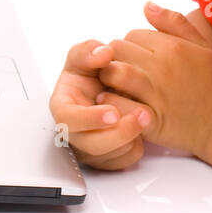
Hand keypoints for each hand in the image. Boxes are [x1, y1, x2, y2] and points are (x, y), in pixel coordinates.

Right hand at [49, 38, 152, 170]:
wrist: (104, 87)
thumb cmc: (88, 74)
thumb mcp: (83, 56)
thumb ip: (88, 50)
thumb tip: (103, 54)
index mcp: (64, 107)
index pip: (68, 120)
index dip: (90, 119)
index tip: (113, 111)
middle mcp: (74, 131)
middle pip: (91, 145)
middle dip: (119, 133)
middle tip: (143, 115)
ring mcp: (89, 147)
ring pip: (108, 157)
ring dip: (130, 139)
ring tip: (148, 116)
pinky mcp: (106, 157)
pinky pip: (122, 161)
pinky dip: (134, 148)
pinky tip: (141, 131)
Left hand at [94, 1, 211, 158]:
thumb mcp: (202, 46)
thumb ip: (174, 22)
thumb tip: (146, 5)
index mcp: (174, 47)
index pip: (133, 34)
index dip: (130, 45)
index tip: (134, 58)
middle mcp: (163, 67)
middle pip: (119, 50)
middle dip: (114, 58)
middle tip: (118, 70)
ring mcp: (156, 93)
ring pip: (114, 73)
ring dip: (108, 78)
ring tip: (113, 84)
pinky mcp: (151, 120)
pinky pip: (119, 105)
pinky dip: (111, 102)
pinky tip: (115, 104)